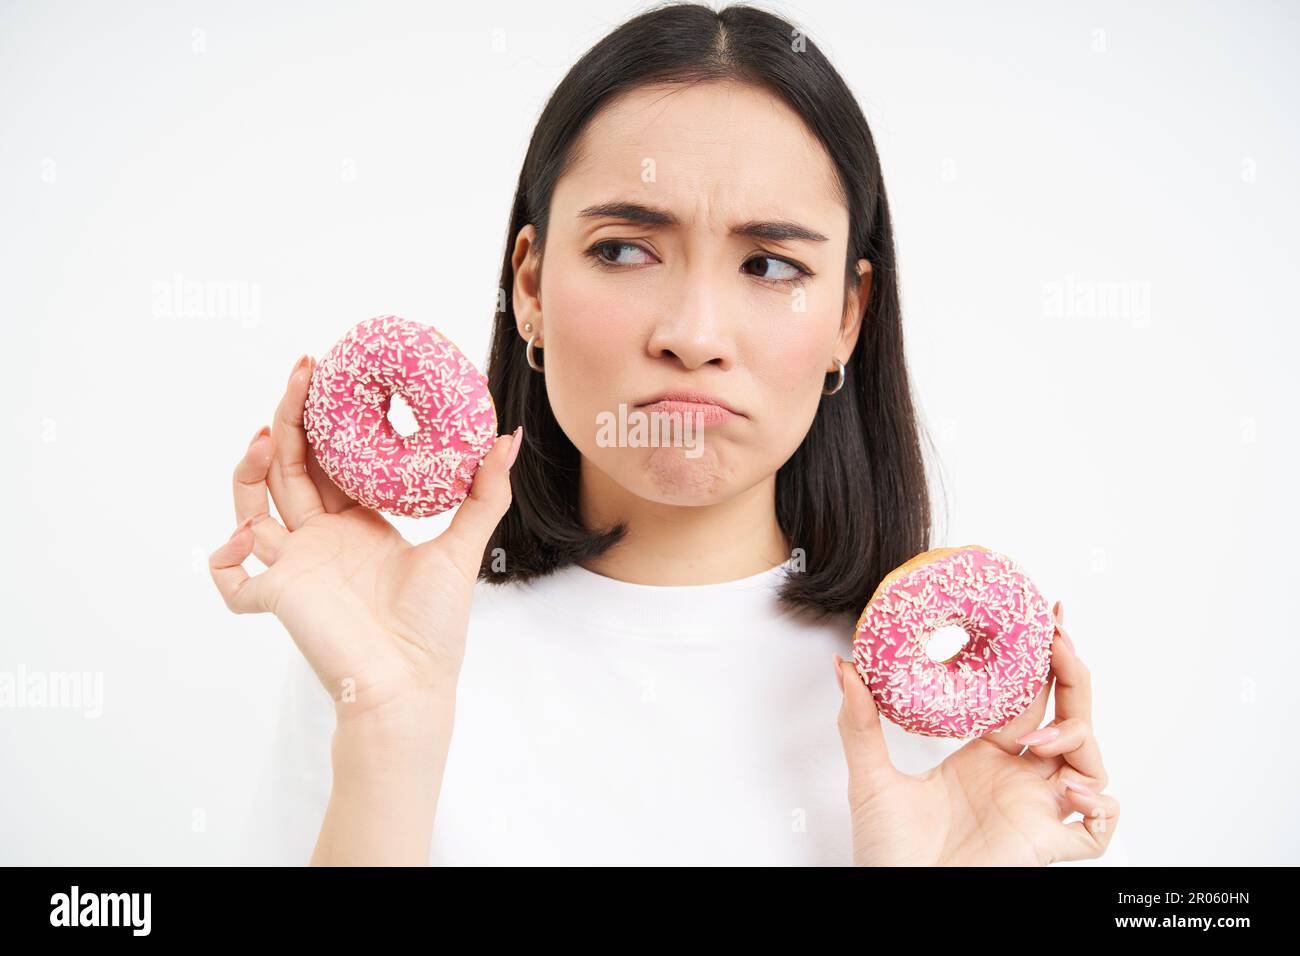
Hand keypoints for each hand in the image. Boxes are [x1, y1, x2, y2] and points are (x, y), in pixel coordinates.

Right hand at [209, 353, 521, 725]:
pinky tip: (238, 540)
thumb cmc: (434, 626)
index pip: (330, 459)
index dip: (324, 418)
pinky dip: (223, 562)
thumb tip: (509, 438)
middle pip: (289, 468)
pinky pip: (232, 583)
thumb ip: (484, 494)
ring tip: (266, 434)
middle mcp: (321, 539)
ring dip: (249, 470)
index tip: (328, 373)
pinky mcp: (277, 598)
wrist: (411, 685)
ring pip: (252, 508)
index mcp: (357, 523)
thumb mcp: (462, 547)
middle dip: (289, 419)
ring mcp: (295, 566)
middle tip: (302, 373)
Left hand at [833, 601, 1119, 864]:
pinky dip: (1098, 804)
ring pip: (1090, 763)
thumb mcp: (870, 776)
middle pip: (1068, 715)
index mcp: (984, 757)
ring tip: (1035, 740)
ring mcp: (1035, 811)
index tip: (1045, 617)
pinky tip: (1068, 788)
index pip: (1027, 697)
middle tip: (1058, 636)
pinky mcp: (1044, 845)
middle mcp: (1017, 779)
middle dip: (1071, 674)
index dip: (1040, 659)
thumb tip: (846, 667)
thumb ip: (860, 721)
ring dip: (1076, 737)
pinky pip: (1097, 827)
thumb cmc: (885, 851)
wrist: (895, 896)